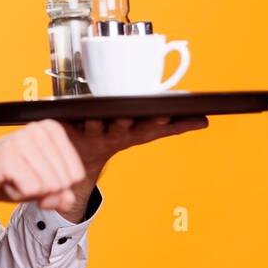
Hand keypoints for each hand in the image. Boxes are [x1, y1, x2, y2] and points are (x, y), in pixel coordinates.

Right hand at [0, 119, 86, 211]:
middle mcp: (38, 130)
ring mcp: (22, 141)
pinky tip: (3, 181)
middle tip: (19, 179)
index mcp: (51, 130)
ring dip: (28, 192)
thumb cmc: (3, 177)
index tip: (33, 176)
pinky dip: (16, 194)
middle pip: (63, 182)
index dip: (56, 187)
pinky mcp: (7, 156)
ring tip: (11, 178)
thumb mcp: (41, 187)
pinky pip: (30, 189)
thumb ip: (61, 194)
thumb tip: (65, 199)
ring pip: (48, 186)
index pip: (76, 174)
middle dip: (42, 191)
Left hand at [57, 115, 209, 168]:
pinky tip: (63, 110)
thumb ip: (173, 126)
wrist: (79, 158)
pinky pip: (65, 121)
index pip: (149, 130)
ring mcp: (89, 132)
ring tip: (94, 114)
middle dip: (128, 121)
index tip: (165, 115)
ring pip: (92, 124)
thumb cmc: (117, 135)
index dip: (158, 124)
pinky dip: (63, 117)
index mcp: (132, 134)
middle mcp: (112, 134)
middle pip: (122, 127)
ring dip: (95, 120)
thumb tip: (204, 121)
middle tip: (130, 113)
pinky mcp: (66, 129)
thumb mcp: (145, 131)